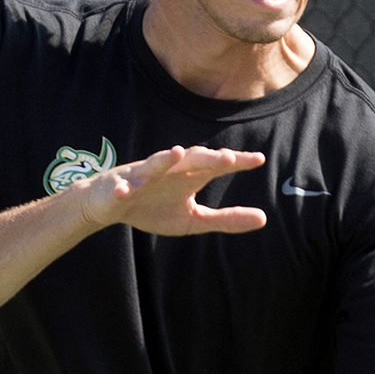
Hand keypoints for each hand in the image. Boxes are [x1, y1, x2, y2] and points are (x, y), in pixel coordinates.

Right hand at [73, 145, 267, 236]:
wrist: (110, 206)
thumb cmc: (154, 209)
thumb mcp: (194, 219)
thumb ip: (226, 219)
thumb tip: (264, 219)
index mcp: (189, 176)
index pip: (216, 165)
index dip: (236, 161)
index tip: (259, 159)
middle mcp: (169, 170)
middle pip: (191, 159)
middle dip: (207, 157)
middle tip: (228, 158)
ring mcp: (142, 176)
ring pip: (156, 164)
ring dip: (166, 159)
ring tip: (179, 153)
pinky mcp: (118, 187)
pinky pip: (121, 187)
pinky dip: (124, 188)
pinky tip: (126, 191)